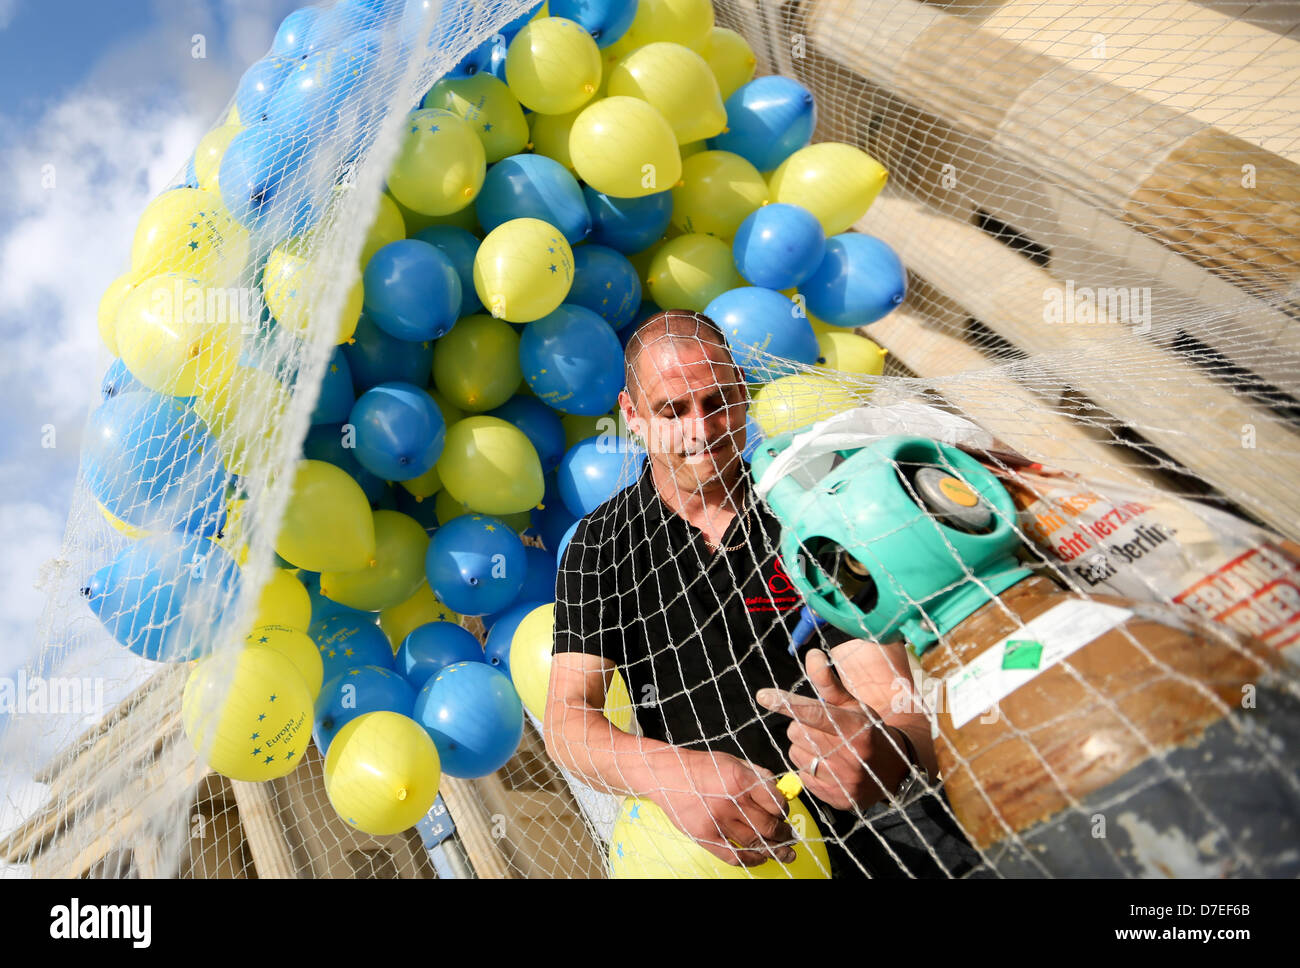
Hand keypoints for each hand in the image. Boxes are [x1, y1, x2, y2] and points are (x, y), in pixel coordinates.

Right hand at [646, 748, 795, 866]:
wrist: (667, 775)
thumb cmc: (701, 767)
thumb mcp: (732, 761)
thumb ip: (758, 774)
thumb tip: (780, 790)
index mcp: (740, 780)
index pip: (775, 802)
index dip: (784, 811)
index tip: (784, 814)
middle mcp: (731, 802)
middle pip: (769, 827)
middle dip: (784, 834)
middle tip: (789, 837)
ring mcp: (717, 822)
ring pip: (755, 843)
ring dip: (774, 850)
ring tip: (783, 852)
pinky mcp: (705, 837)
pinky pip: (734, 856)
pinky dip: (751, 861)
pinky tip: (760, 859)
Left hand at [756, 648, 910, 810]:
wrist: (895, 771)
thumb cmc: (868, 730)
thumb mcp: (853, 705)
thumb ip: (828, 683)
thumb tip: (812, 655)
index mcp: (854, 726)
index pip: (814, 712)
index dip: (788, 704)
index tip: (764, 696)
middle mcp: (849, 754)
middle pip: (797, 733)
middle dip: (803, 728)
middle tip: (822, 731)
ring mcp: (843, 779)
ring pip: (796, 755)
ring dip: (804, 749)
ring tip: (826, 749)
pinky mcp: (837, 799)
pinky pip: (802, 777)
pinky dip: (809, 769)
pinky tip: (828, 766)